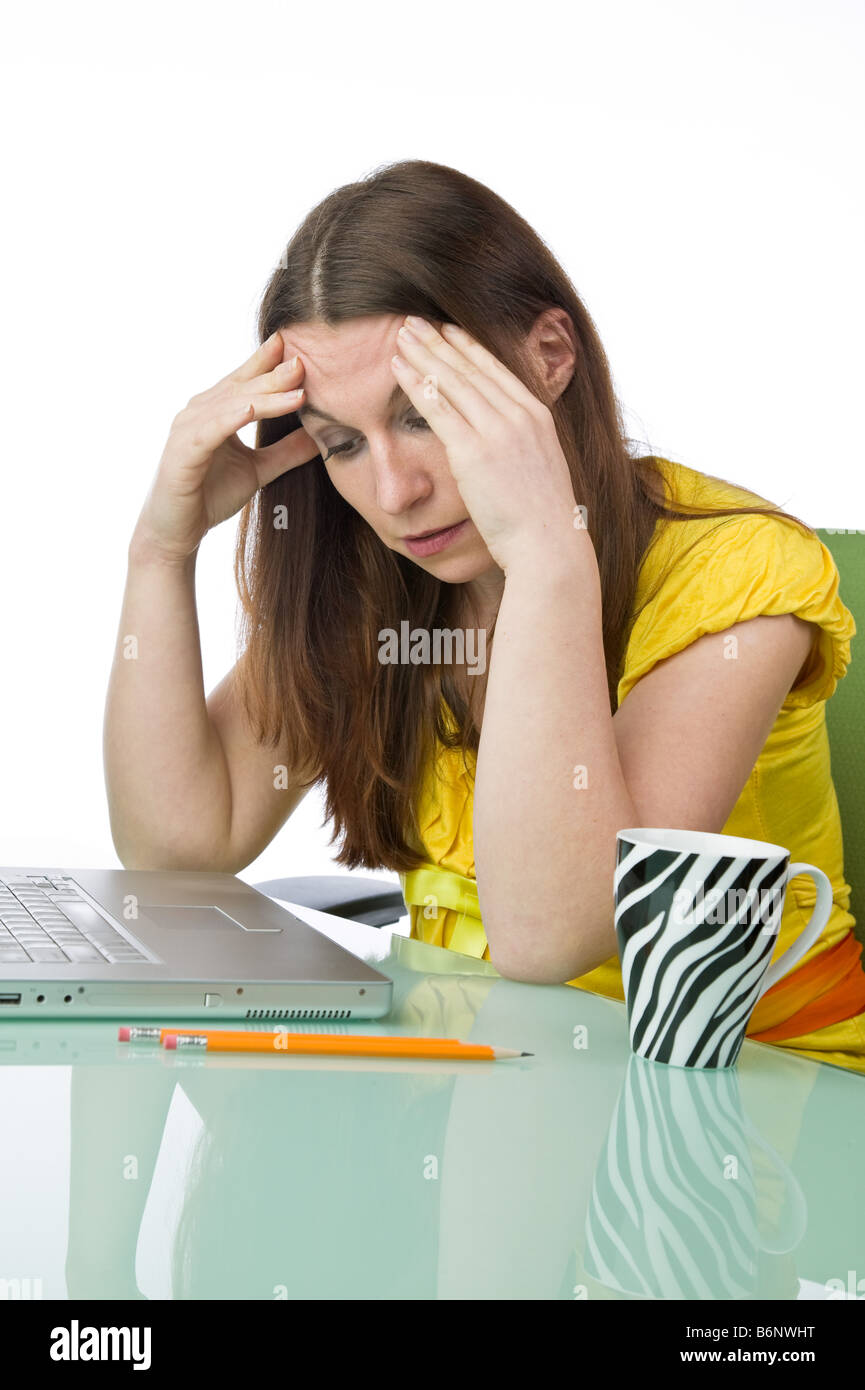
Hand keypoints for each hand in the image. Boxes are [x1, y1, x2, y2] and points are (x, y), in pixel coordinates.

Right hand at [134, 333, 320, 563]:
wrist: (176, 531)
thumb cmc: (211, 495)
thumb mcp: (259, 470)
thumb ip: (286, 452)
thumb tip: (321, 437)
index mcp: (217, 410)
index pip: (247, 380)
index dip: (270, 362)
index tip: (301, 346)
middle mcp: (200, 412)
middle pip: (243, 387)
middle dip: (274, 374)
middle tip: (305, 361)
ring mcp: (189, 429)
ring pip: (231, 405)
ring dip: (264, 396)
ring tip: (296, 389)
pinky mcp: (183, 452)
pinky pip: (209, 430)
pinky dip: (230, 418)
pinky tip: (251, 410)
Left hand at [390, 317, 578, 570]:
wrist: (548, 543)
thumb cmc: (542, 520)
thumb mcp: (540, 469)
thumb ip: (523, 446)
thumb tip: (507, 448)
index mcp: (536, 415)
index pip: (496, 369)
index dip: (467, 346)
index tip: (447, 330)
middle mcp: (518, 414)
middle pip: (470, 367)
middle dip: (439, 340)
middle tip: (413, 321)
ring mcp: (496, 430)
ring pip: (451, 379)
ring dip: (423, 353)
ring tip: (399, 334)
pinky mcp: (473, 451)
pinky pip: (437, 407)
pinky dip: (415, 383)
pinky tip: (397, 367)